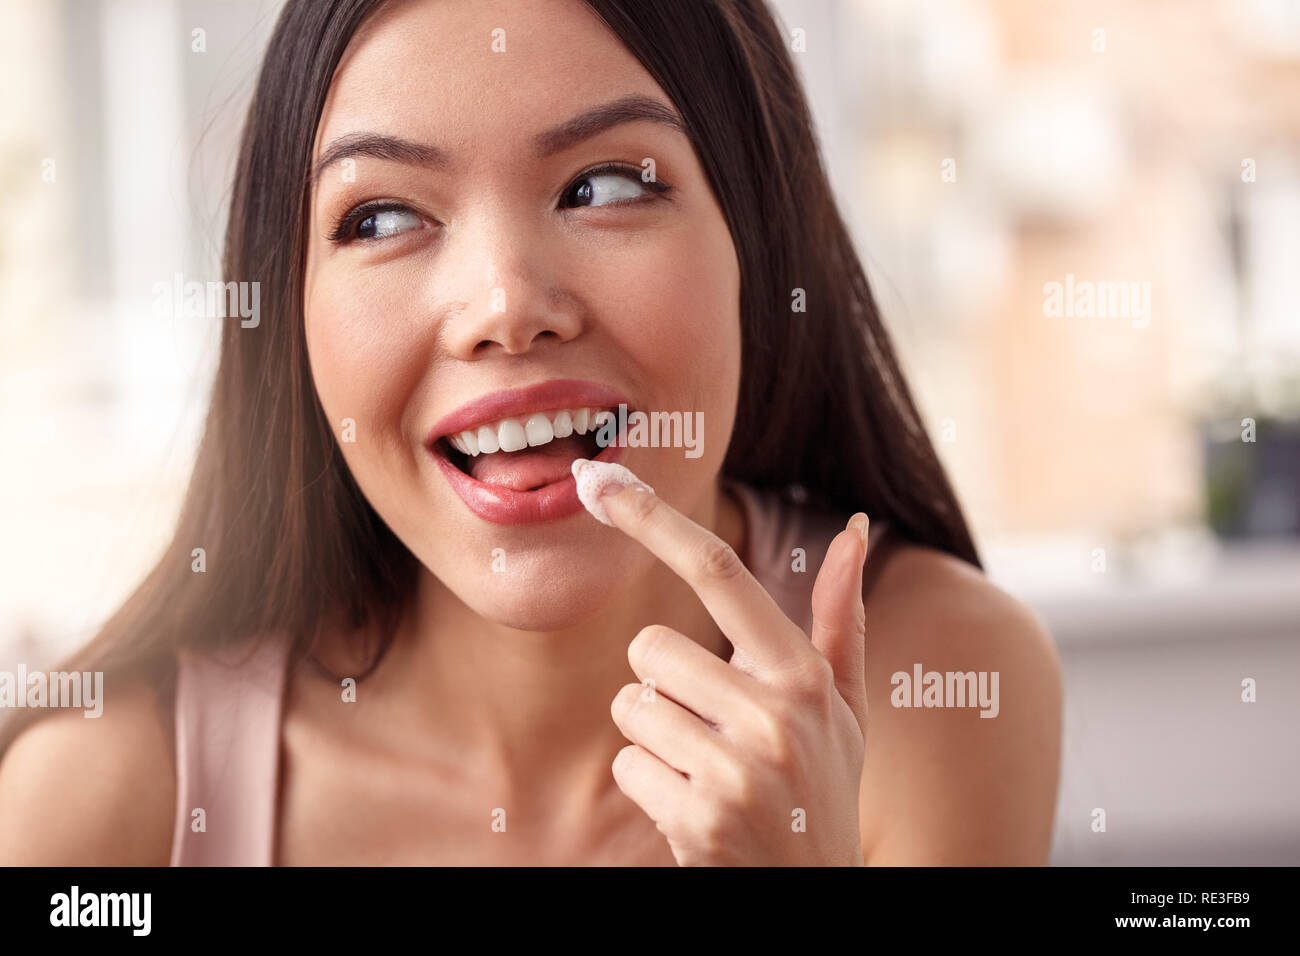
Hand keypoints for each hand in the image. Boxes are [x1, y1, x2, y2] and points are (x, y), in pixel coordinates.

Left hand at [603, 481, 870, 865]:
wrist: (811, 896)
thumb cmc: (821, 787)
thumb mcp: (844, 707)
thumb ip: (840, 620)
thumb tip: (856, 529)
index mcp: (805, 674)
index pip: (719, 571)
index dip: (654, 519)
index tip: (602, 482)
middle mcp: (776, 713)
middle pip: (649, 647)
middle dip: (662, 684)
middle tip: (707, 725)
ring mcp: (737, 768)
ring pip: (630, 705)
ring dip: (654, 736)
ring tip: (705, 768)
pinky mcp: (698, 816)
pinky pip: (626, 764)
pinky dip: (648, 784)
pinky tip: (693, 806)